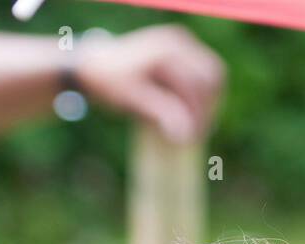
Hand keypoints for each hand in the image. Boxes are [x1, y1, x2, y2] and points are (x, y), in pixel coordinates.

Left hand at [75, 25, 225, 143]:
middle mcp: (180, 42)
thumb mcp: (132, 99)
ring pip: (210, 77)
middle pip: (211, 77)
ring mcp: (182, 45)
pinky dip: (197, 97)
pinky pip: (200, 75)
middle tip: (197, 136)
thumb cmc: (108, 82)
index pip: (199, 83)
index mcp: (169, 50)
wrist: (93, 65)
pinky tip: (187, 116)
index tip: (192, 139)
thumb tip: (185, 134)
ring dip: (206, 103)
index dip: (200, 113)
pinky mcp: (181, 54)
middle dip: (207, 108)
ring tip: (194, 129)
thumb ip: (160, 113)